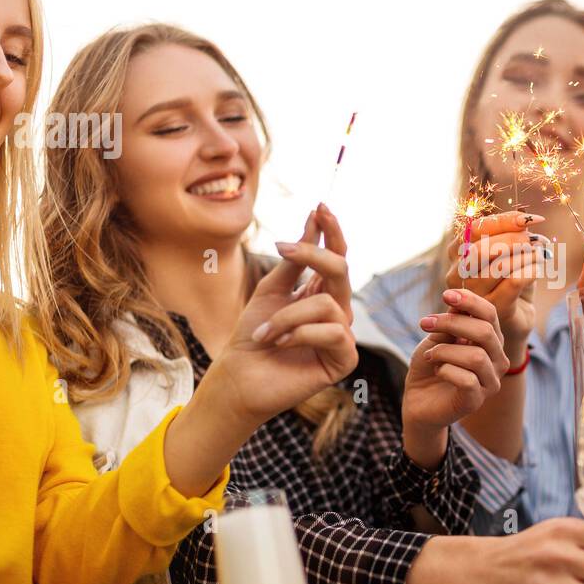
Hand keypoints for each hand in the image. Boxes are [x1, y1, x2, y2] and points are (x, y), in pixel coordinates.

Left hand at [209, 206, 357, 427]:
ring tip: (264, 332)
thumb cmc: (252, 336)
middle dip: (314, 256)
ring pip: (327, 304)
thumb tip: (312, 221)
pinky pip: (333, 332)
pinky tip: (281, 344)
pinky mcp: (344, 360)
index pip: (336, 257)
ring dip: (287, 316)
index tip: (319, 206)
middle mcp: (337, 312)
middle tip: (283, 248)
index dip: (331, 232)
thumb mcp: (270, 290)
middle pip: (341, 271)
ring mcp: (343, 336)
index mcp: (321, 294)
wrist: (240, 377)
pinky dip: (300, 334)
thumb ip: (294, 261)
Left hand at [402, 288, 508, 466]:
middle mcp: (498, 360)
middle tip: (425, 323)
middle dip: (451, 323)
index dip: (470, 302)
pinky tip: (437, 371)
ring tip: (430, 355)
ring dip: (445, 351)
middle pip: (485, 332)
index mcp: (491, 340)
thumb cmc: (431, 364)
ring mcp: (490, 382)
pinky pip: (466, 380)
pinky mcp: (477, 401)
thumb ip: (450, 323)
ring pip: (476, 356)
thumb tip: (458, 304)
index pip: (491, 314)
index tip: (446, 295)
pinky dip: (446, 370)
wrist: (418, 400)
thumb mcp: (437, 337)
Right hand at [445, 211, 545, 346]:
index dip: (504, 220)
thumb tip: (526, 220)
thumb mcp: (507, 256)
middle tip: (535, 240)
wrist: (514, 322)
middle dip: (514, 239)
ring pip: (500, 265)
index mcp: (457, 253)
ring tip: (541, 254)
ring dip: (527, 256)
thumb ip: (510, 236)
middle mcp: (458, 274)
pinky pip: (513, 282)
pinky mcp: (492, 309)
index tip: (531, 219)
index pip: (475, 228)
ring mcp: (472, 295)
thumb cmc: (509, 284)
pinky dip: (530, 271)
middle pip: (483, 247)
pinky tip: (538, 270)